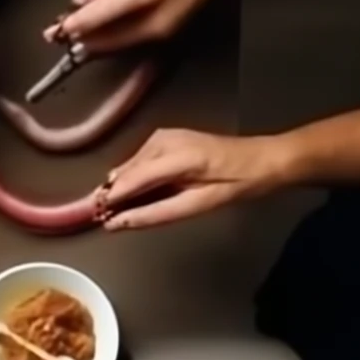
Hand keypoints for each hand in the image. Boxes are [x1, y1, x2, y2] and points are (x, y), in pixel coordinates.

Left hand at [48, 0, 274, 52]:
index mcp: (139, 5)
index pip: (92, 27)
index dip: (69, 31)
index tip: (49, 33)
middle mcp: (153, 26)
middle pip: (105, 43)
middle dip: (80, 38)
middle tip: (56, 32)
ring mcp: (167, 28)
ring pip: (120, 42)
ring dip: (98, 36)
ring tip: (78, 24)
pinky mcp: (176, 23)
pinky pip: (137, 34)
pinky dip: (119, 30)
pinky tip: (109, 16)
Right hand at [102, 129, 288, 230]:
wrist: (262, 158)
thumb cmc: (236, 184)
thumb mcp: (199, 205)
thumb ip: (156, 213)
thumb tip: (120, 222)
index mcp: (179, 156)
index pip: (132, 179)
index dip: (111, 200)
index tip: (97, 220)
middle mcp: (164, 140)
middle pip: (125, 171)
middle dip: (112, 195)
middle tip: (103, 219)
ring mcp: (162, 137)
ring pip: (127, 166)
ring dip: (121, 187)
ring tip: (116, 211)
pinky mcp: (163, 138)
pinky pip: (137, 161)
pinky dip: (132, 178)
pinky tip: (134, 194)